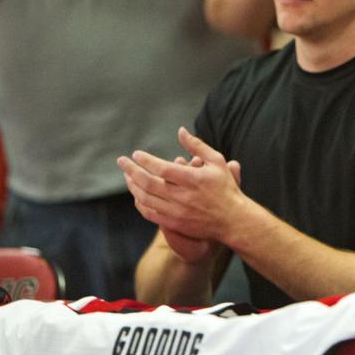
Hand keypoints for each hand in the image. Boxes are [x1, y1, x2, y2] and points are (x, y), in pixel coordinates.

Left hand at [117, 127, 248, 249]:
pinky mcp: (175, 223)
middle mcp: (183, 196)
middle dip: (131, 171)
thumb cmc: (225, 187)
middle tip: (121, 161)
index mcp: (194, 179)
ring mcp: (177, 212)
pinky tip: (137, 194)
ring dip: (133, 186)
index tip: (136, 154)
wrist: (232, 219)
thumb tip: (180, 131)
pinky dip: (140, 203)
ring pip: (146, 199)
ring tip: (127, 176)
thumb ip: (197, 145)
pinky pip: (150, 213)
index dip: (146, 160)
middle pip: (149, 183)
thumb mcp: (217, 161)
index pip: (162, 168)